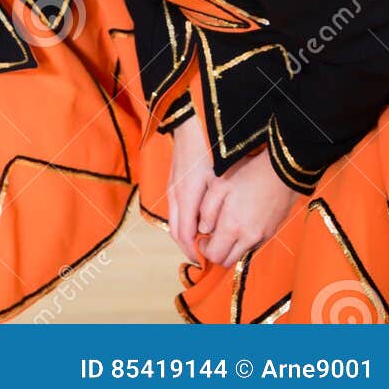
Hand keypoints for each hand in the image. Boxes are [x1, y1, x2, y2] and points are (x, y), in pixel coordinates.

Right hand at [167, 113, 216, 263]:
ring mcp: (172, 188)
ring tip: (203, 245)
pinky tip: (198, 223)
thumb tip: (207, 233)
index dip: (194, 253)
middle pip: (176, 232)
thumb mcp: (216, 181)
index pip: (184, 236)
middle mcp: (174, 196)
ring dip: (185, 236)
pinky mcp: (174, 182)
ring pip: (174, 221)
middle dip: (188, 248)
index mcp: (185, 198)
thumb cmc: (210, 150)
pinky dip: (184, 223)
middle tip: (205, 259)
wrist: (192, 124)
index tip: (206, 264)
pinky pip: (176, 210)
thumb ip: (211, 209)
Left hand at [198, 150, 298, 268]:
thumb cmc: (248, 175)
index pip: (214, 256)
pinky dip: (242, 242)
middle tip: (211, 236)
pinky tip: (238, 225)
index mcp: (232, 226)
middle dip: (215, 252)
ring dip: (229, 248)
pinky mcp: (271, 233)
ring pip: (240, 255)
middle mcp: (248, 237)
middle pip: (227, 261)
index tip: (201, 236)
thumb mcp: (219, 186)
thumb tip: (202, 229)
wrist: (282, 172)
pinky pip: (252, 247)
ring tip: (224, 229)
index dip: (203, 249)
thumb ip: (206, 211)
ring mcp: (262, 237)